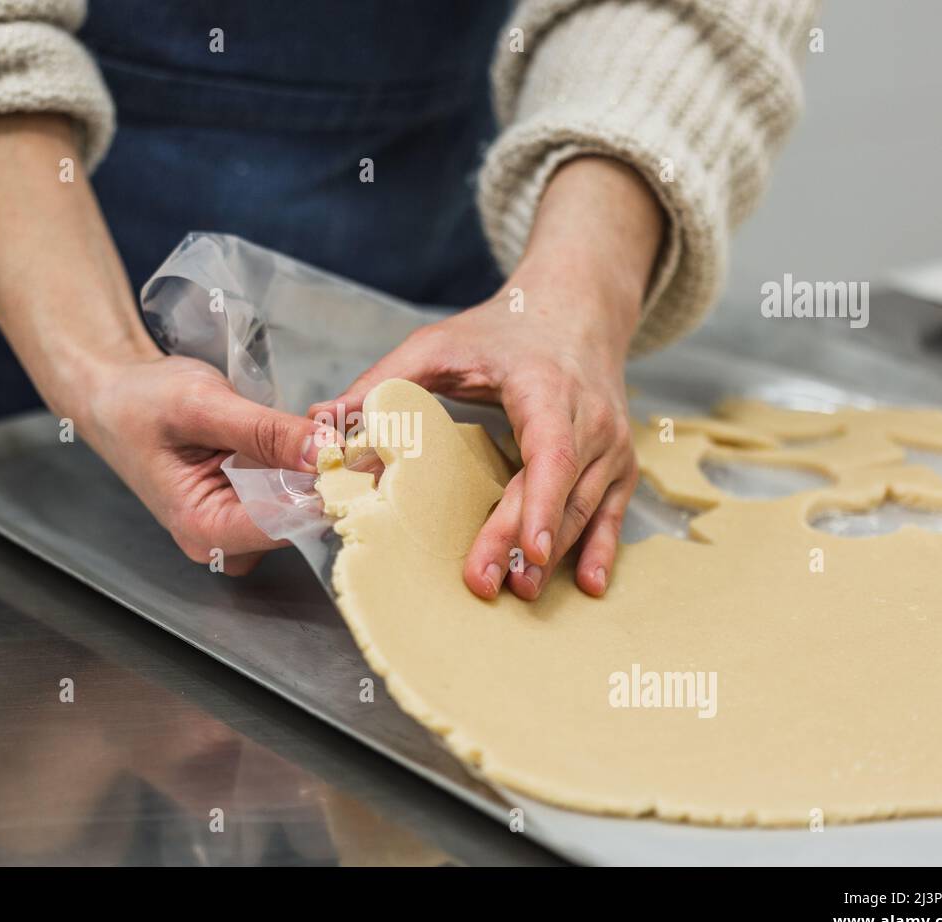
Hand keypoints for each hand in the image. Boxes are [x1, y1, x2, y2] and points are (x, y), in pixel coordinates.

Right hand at [0, 115, 325, 575]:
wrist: (113, 393)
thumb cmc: (141, 400)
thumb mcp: (203, 405)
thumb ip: (266, 431)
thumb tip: (328, 450)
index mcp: (204, 528)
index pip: (285, 525)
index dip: (327, 491)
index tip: (358, 457)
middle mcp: (223, 540)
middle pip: (298, 520)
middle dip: (326, 478)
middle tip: (352, 436)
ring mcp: (238, 525)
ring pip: (301, 505)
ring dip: (318, 469)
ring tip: (328, 432)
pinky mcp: (249, 506)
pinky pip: (292, 490)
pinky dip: (304, 463)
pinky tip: (308, 438)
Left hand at [311, 157, 664, 600]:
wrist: (577, 309)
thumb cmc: (505, 330)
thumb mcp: (438, 345)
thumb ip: (382, 383)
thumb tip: (322, 423)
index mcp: (547, 388)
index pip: (550, 452)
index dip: (540, 504)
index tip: (526, 550)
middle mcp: (589, 419)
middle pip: (561, 491)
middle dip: (523, 543)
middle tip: (486, 584)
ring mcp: (611, 444)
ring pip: (586, 510)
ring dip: (555, 556)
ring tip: (519, 592)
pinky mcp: (619, 463)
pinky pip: (612, 513)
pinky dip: (601, 551)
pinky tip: (587, 586)